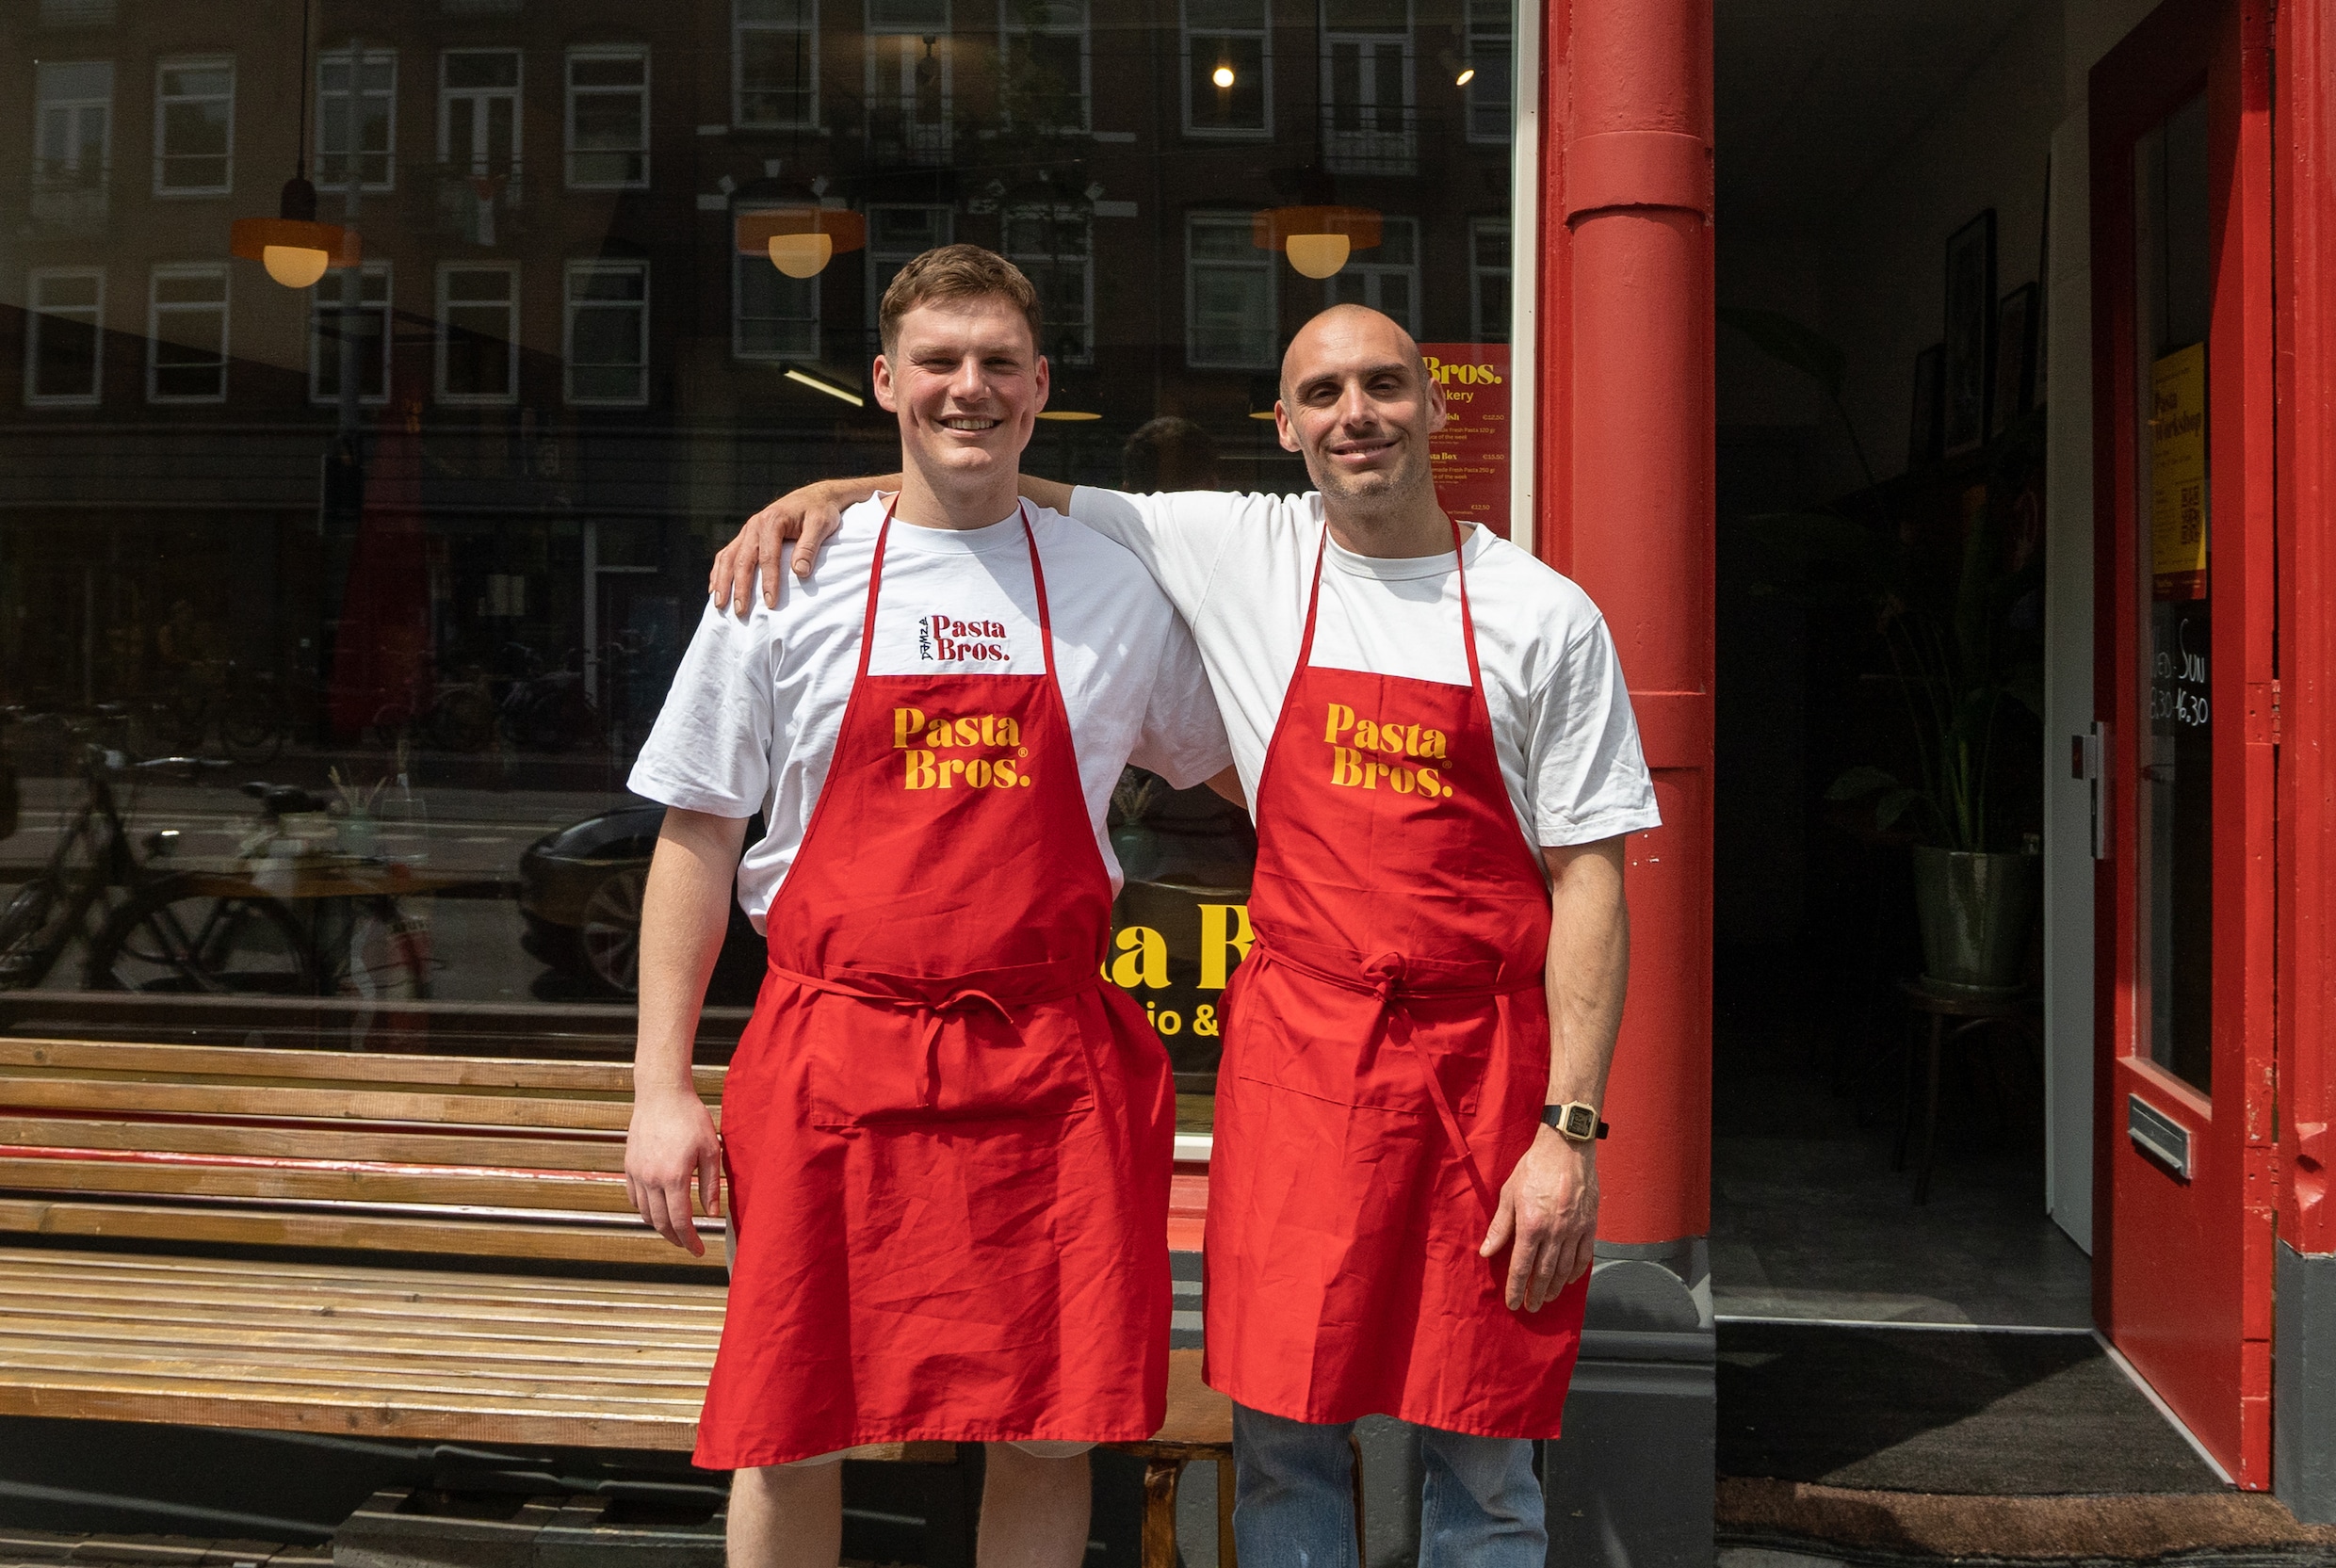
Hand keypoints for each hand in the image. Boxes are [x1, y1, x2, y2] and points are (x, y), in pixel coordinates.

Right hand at [624, 1085, 724, 1256]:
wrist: (661, 1094)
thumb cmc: (690, 1117)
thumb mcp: (711, 1150)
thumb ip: (710, 1185)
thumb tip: (711, 1214)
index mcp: (674, 1177)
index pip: (681, 1222)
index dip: (690, 1241)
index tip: (698, 1250)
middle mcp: (651, 1179)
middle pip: (661, 1223)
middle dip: (676, 1239)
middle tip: (689, 1245)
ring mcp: (637, 1173)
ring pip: (645, 1214)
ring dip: (660, 1226)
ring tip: (676, 1229)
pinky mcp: (629, 1166)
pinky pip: (634, 1198)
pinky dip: (645, 1210)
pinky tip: (658, 1209)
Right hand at [708, 483, 855, 615]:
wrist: (815, 496)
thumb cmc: (820, 511)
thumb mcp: (821, 525)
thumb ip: (809, 547)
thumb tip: (800, 572)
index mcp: (772, 521)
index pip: (767, 557)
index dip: (768, 582)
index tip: (771, 604)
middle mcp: (755, 525)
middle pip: (743, 560)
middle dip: (740, 588)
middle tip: (741, 612)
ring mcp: (748, 530)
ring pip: (728, 557)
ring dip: (722, 582)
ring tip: (721, 605)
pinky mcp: (746, 536)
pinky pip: (727, 554)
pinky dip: (719, 571)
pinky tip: (715, 588)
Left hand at [1478, 1124, 1597, 1311]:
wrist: (1566, 1148)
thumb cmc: (1534, 1167)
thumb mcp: (1509, 1193)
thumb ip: (1500, 1226)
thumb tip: (1487, 1251)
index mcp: (1531, 1225)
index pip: (1521, 1267)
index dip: (1516, 1288)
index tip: (1513, 1303)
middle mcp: (1554, 1232)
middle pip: (1544, 1273)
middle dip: (1536, 1293)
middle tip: (1531, 1307)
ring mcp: (1574, 1230)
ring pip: (1565, 1269)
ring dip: (1556, 1287)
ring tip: (1548, 1297)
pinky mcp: (1590, 1224)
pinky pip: (1584, 1255)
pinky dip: (1577, 1271)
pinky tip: (1570, 1279)